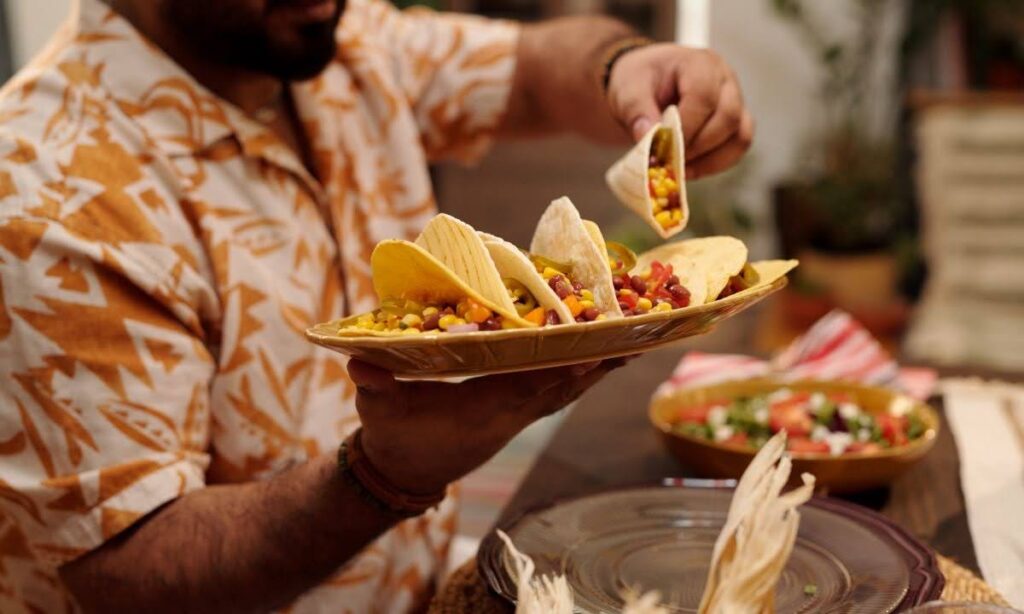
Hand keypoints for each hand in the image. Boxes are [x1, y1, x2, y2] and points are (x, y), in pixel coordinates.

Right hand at [347, 359, 625, 494]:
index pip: (528, 387)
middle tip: (633, 334)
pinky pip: (557, 392)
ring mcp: (516, 417)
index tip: (592, 349)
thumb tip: (359, 363)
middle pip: (562, 386)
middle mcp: (509, 414)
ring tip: (632, 341)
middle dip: (596, 361)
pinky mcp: (515, 414)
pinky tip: (601, 357)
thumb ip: (374, 387)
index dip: (559, 369)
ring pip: (566, 390)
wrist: (402, 473)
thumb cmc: (392, 437)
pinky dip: (581, 374)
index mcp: (481, 410)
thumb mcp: (378, 411)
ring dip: (598, 367)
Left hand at [606, 44, 752, 179]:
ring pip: (739, 136)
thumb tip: (648, 136)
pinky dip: (716, 164)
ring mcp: (736, 100)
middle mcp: (725, 79)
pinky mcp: (737, 122)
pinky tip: (689, 170)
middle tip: (669, 161)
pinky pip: (738, 147)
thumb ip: (637, 111)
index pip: (704, 97)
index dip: (685, 128)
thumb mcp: (628, 90)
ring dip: (710, 160)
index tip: (662, 148)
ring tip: (679, 168)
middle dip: (697, 146)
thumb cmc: (640, 82)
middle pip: (728, 117)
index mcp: (700, 63)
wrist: (647, 84)